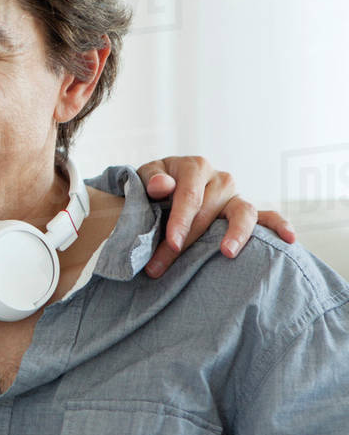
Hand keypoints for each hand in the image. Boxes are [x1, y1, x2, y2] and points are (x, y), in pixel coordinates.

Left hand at [137, 156, 296, 277]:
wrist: (161, 189)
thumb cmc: (152, 186)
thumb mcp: (144, 178)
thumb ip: (150, 180)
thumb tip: (161, 184)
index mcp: (195, 167)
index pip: (190, 196)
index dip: (180, 221)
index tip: (172, 244)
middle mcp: (220, 179)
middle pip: (209, 212)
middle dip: (187, 242)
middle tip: (162, 267)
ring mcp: (236, 196)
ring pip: (243, 213)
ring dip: (236, 233)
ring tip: (226, 252)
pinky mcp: (247, 211)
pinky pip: (268, 217)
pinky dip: (280, 226)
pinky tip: (290, 240)